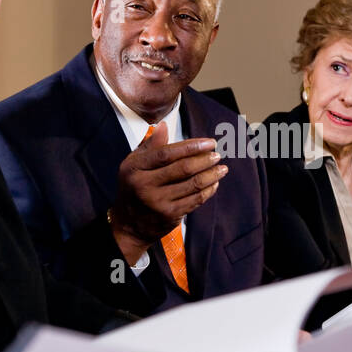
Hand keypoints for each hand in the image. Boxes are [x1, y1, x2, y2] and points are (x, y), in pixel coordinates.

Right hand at [110, 122, 226, 263]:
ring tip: (222, 168)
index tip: (208, 142)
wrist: (129, 225)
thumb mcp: (134, 165)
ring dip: (211, 175)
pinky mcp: (169, 215)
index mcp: (135, 168)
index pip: (166, 153)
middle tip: (217, 155)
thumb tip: (164, 126)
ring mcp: (157, 202)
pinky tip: (214, 183)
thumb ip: (150, 146)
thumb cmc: (134, 188)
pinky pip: (195, 200)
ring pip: (192, 184)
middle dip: (204, 160)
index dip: (190, 146)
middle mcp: (144, 185)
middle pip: (183, 168)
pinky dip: (208, 190)